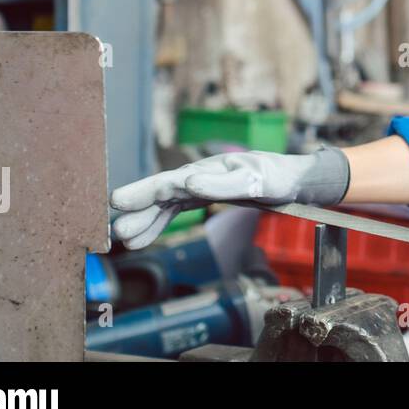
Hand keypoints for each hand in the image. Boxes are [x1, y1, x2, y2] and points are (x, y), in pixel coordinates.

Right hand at [109, 147, 349, 249]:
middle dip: (137, 211)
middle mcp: (199, 174)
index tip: (117, 202)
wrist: (294, 180)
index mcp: (207, 168)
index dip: (143, 191)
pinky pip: (175, 210)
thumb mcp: (255, 181)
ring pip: (165, 203)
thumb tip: (188, 182)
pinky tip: (145, 237)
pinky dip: (159, 223)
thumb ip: (224, 184)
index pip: (169, 181)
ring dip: (144, 220)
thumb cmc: (277, 177)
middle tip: (114, 231)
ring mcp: (200, 185)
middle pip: (161, 193)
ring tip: (124, 239)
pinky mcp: (205, 195)